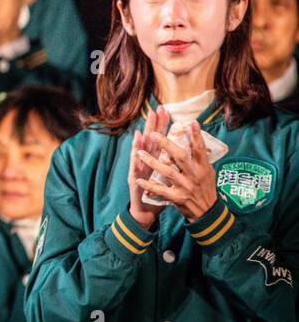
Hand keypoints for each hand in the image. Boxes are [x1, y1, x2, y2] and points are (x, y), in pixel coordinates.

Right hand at [128, 106, 169, 227]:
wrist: (146, 211)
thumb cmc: (159, 194)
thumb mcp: (168, 178)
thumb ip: (173, 165)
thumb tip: (185, 153)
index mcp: (156, 160)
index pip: (160, 139)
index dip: (162, 125)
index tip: (166, 111)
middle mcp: (146, 161)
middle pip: (150, 140)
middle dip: (153, 125)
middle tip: (156, 110)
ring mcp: (140, 169)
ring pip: (141, 151)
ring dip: (143, 137)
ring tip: (145, 124)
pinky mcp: (135, 178)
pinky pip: (136, 165)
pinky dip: (136, 155)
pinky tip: (136, 146)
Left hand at [135, 120, 219, 222]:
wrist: (207, 213)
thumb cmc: (205, 189)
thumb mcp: (208, 173)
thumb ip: (200, 159)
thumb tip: (197, 141)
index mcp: (203, 168)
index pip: (200, 149)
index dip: (197, 136)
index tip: (192, 122)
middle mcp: (195, 176)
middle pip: (180, 157)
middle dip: (166, 144)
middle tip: (153, 133)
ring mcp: (185, 187)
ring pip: (167, 172)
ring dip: (152, 162)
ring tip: (140, 153)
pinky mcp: (177, 197)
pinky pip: (160, 190)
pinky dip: (149, 185)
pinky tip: (139, 180)